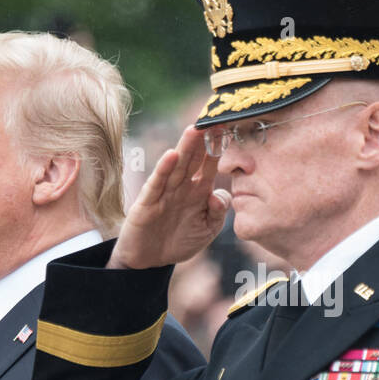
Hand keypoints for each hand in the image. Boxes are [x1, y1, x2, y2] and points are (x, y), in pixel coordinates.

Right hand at [108, 126, 230, 269]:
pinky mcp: (148, 202)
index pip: (209, 164)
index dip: (219, 148)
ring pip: (177, 166)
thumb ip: (218, 212)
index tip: (231, 130)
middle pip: (194, 159)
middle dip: (203, 140)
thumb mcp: (206, 229)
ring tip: (195, 129)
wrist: (149, 260)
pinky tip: (171, 155)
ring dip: (185, 148)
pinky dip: (163, 169)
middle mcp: (181, 186)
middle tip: (214, 119)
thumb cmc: (179, 240)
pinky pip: (157, 184)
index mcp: (198, 190)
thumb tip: (220, 194)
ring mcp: (164, 192)